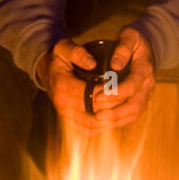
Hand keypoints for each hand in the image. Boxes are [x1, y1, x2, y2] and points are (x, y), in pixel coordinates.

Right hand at [41, 28, 155, 133]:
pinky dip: (104, 126)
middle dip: (117, 106)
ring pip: (95, 125)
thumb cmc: (58, 59)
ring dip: (113, 119)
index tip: (126, 85)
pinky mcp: (70, 123)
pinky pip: (90, 130)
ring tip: (126, 106)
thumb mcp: (63, 48)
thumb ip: (76, 52)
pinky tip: (114, 115)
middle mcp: (64, 105)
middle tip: (132, 96)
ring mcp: (66, 116)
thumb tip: (92, 63)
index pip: (94, 96)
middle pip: (97, 112)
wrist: (47, 73)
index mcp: (63, 87)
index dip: (113, 93)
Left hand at [98, 26, 156, 127]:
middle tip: (96, 115)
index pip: (132, 86)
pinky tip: (104, 123)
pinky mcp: (141, 99)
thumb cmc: (133, 40)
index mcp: (145, 69)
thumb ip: (123, 48)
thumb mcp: (129, 35)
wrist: (145, 47)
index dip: (115, 93)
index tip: (98, 97)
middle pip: (135, 105)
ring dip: (116, 120)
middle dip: (115, 112)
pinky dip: (119, 121)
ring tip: (97, 121)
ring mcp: (145, 94)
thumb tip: (115, 65)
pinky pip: (132, 115)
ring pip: (135, 113)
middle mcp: (148, 84)